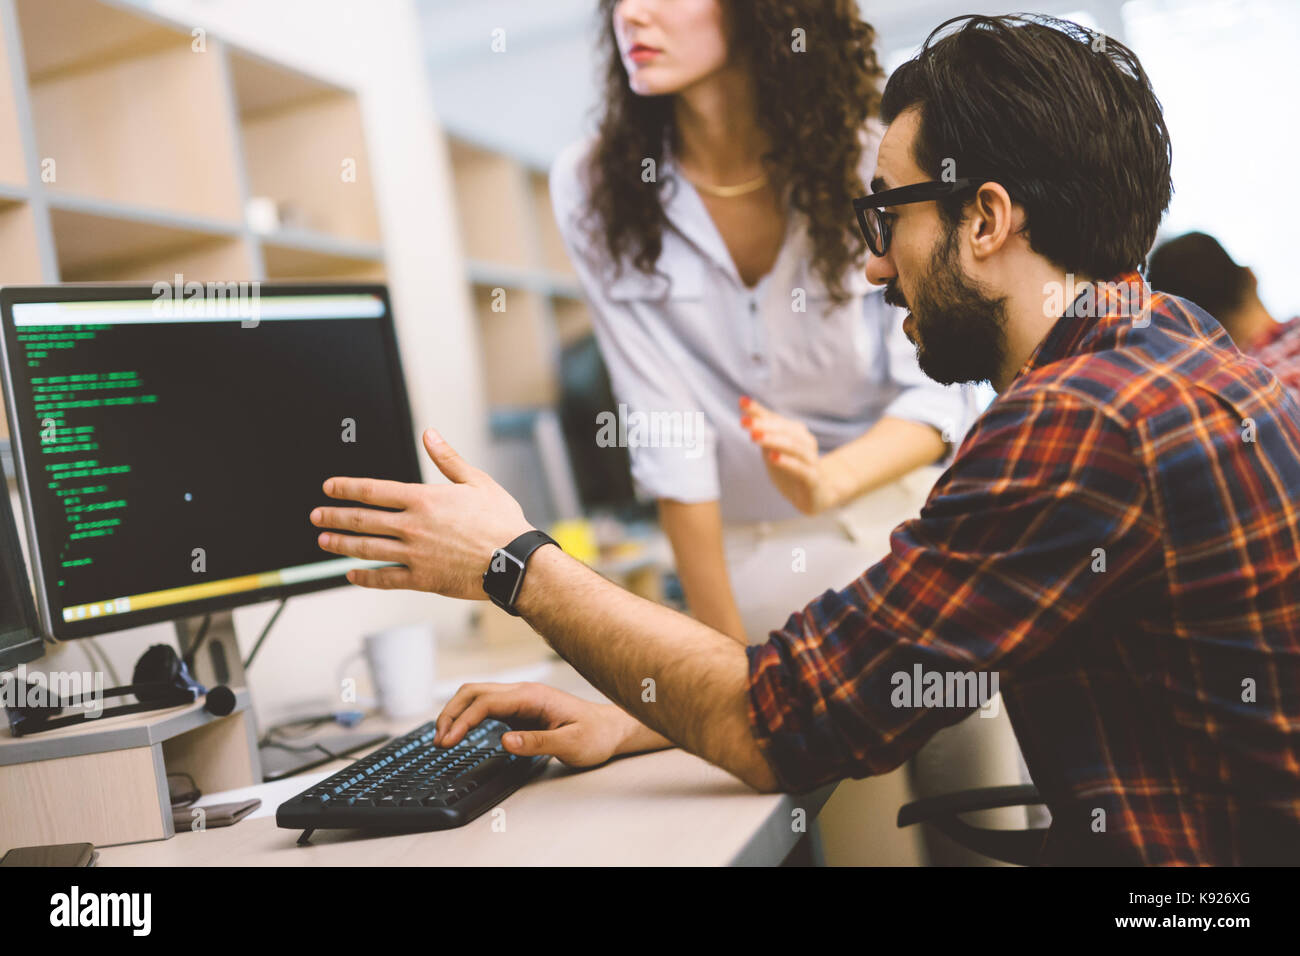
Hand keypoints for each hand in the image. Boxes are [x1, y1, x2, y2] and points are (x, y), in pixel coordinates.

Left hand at [311, 429, 533, 598]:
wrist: (513, 561)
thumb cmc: (501, 522)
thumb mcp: (476, 481)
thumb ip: (447, 459)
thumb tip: (429, 435)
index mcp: (423, 499)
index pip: (373, 491)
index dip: (346, 488)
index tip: (329, 488)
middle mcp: (412, 526)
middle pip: (362, 519)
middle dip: (334, 516)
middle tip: (316, 515)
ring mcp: (413, 555)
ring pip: (367, 548)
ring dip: (341, 544)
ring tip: (324, 540)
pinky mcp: (421, 579)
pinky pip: (384, 579)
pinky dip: (365, 577)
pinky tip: (351, 575)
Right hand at [434, 682, 654, 767]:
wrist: (610, 730)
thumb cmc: (595, 735)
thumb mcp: (571, 744)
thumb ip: (538, 743)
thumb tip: (504, 740)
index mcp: (533, 696)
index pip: (486, 702)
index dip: (463, 721)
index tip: (449, 741)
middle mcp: (523, 692)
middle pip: (474, 692)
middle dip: (451, 712)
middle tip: (438, 740)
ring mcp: (519, 699)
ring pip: (476, 695)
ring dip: (456, 712)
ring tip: (442, 737)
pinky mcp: (518, 709)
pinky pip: (485, 706)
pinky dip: (467, 715)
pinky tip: (460, 731)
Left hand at [740, 396, 839, 514]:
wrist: (814, 495)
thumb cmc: (791, 468)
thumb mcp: (772, 449)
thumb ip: (762, 433)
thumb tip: (746, 413)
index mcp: (796, 432)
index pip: (775, 418)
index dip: (758, 410)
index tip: (742, 401)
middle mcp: (805, 442)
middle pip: (785, 430)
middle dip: (763, 424)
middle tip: (744, 422)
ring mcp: (811, 460)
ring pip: (793, 446)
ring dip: (773, 439)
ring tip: (754, 436)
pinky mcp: (813, 478)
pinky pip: (801, 468)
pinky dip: (787, 461)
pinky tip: (772, 457)